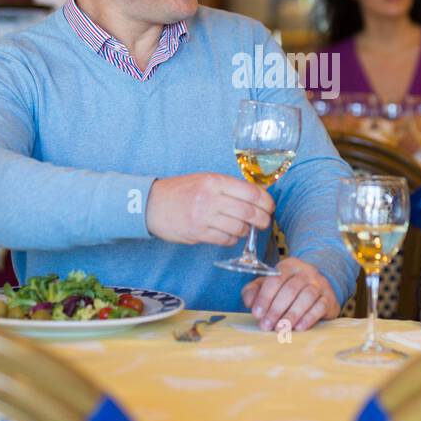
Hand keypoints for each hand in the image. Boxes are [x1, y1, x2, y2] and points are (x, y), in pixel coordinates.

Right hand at [145, 173, 272, 246]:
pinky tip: (229, 235)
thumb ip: (228, 187)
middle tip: (265, 222)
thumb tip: (256, 197)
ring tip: (243, 228)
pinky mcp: (197, 233)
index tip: (270, 207)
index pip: (251, 192)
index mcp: (214, 181)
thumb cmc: (180, 191)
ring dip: (246, 231)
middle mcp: (210, 198)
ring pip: (239, 228)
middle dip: (262, 220)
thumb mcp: (204, 180)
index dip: (266, 202)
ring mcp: (203, 217)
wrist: (150, 204)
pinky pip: (225, 240)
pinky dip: (232, 239)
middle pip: (249, 212)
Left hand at [241, 257, 338, 331]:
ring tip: (281, 328)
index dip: (265, 297)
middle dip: (276, 309)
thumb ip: (254, 291)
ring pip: (306, 297)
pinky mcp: (329, 298)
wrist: (317, 287)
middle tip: (266, 325)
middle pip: (291, 289)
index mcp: (289, 266)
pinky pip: (320, 307)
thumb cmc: (287, 288)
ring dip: (291, 315)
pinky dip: (309, 318)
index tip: (257, 314)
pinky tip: (298, 328)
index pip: (276, 279)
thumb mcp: (268, 285)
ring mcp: (320, 284)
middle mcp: (306, 272)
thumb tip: (250, 302)